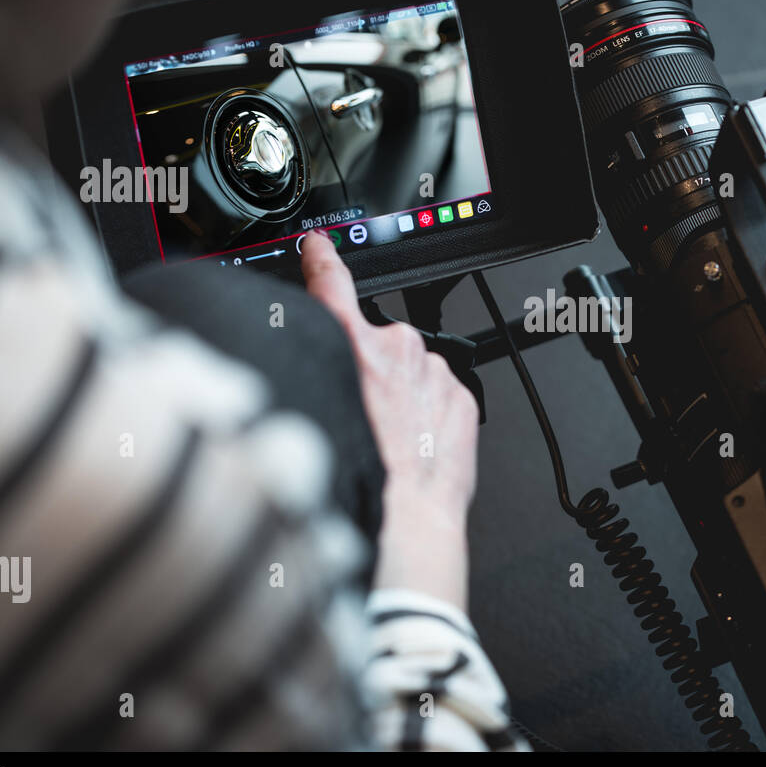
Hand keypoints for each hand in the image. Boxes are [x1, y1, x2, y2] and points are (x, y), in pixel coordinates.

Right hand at [300, 230, 476, 608]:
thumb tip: (305, 377)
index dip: (323, 259)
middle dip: (370, 374)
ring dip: (401, 400)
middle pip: (378, 346)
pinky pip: (438, 398)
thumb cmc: (353, 479)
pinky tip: (413, 450)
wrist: (404, 521)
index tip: (320, 246)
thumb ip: (308, 378)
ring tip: (388, 444)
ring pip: (411, 375)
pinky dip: (426, 418)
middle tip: (360, 419)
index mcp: (348, 344)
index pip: (330, 283)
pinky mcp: (460, 396)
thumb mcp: (306, 413)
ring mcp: (433, 371)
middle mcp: (394, 347)